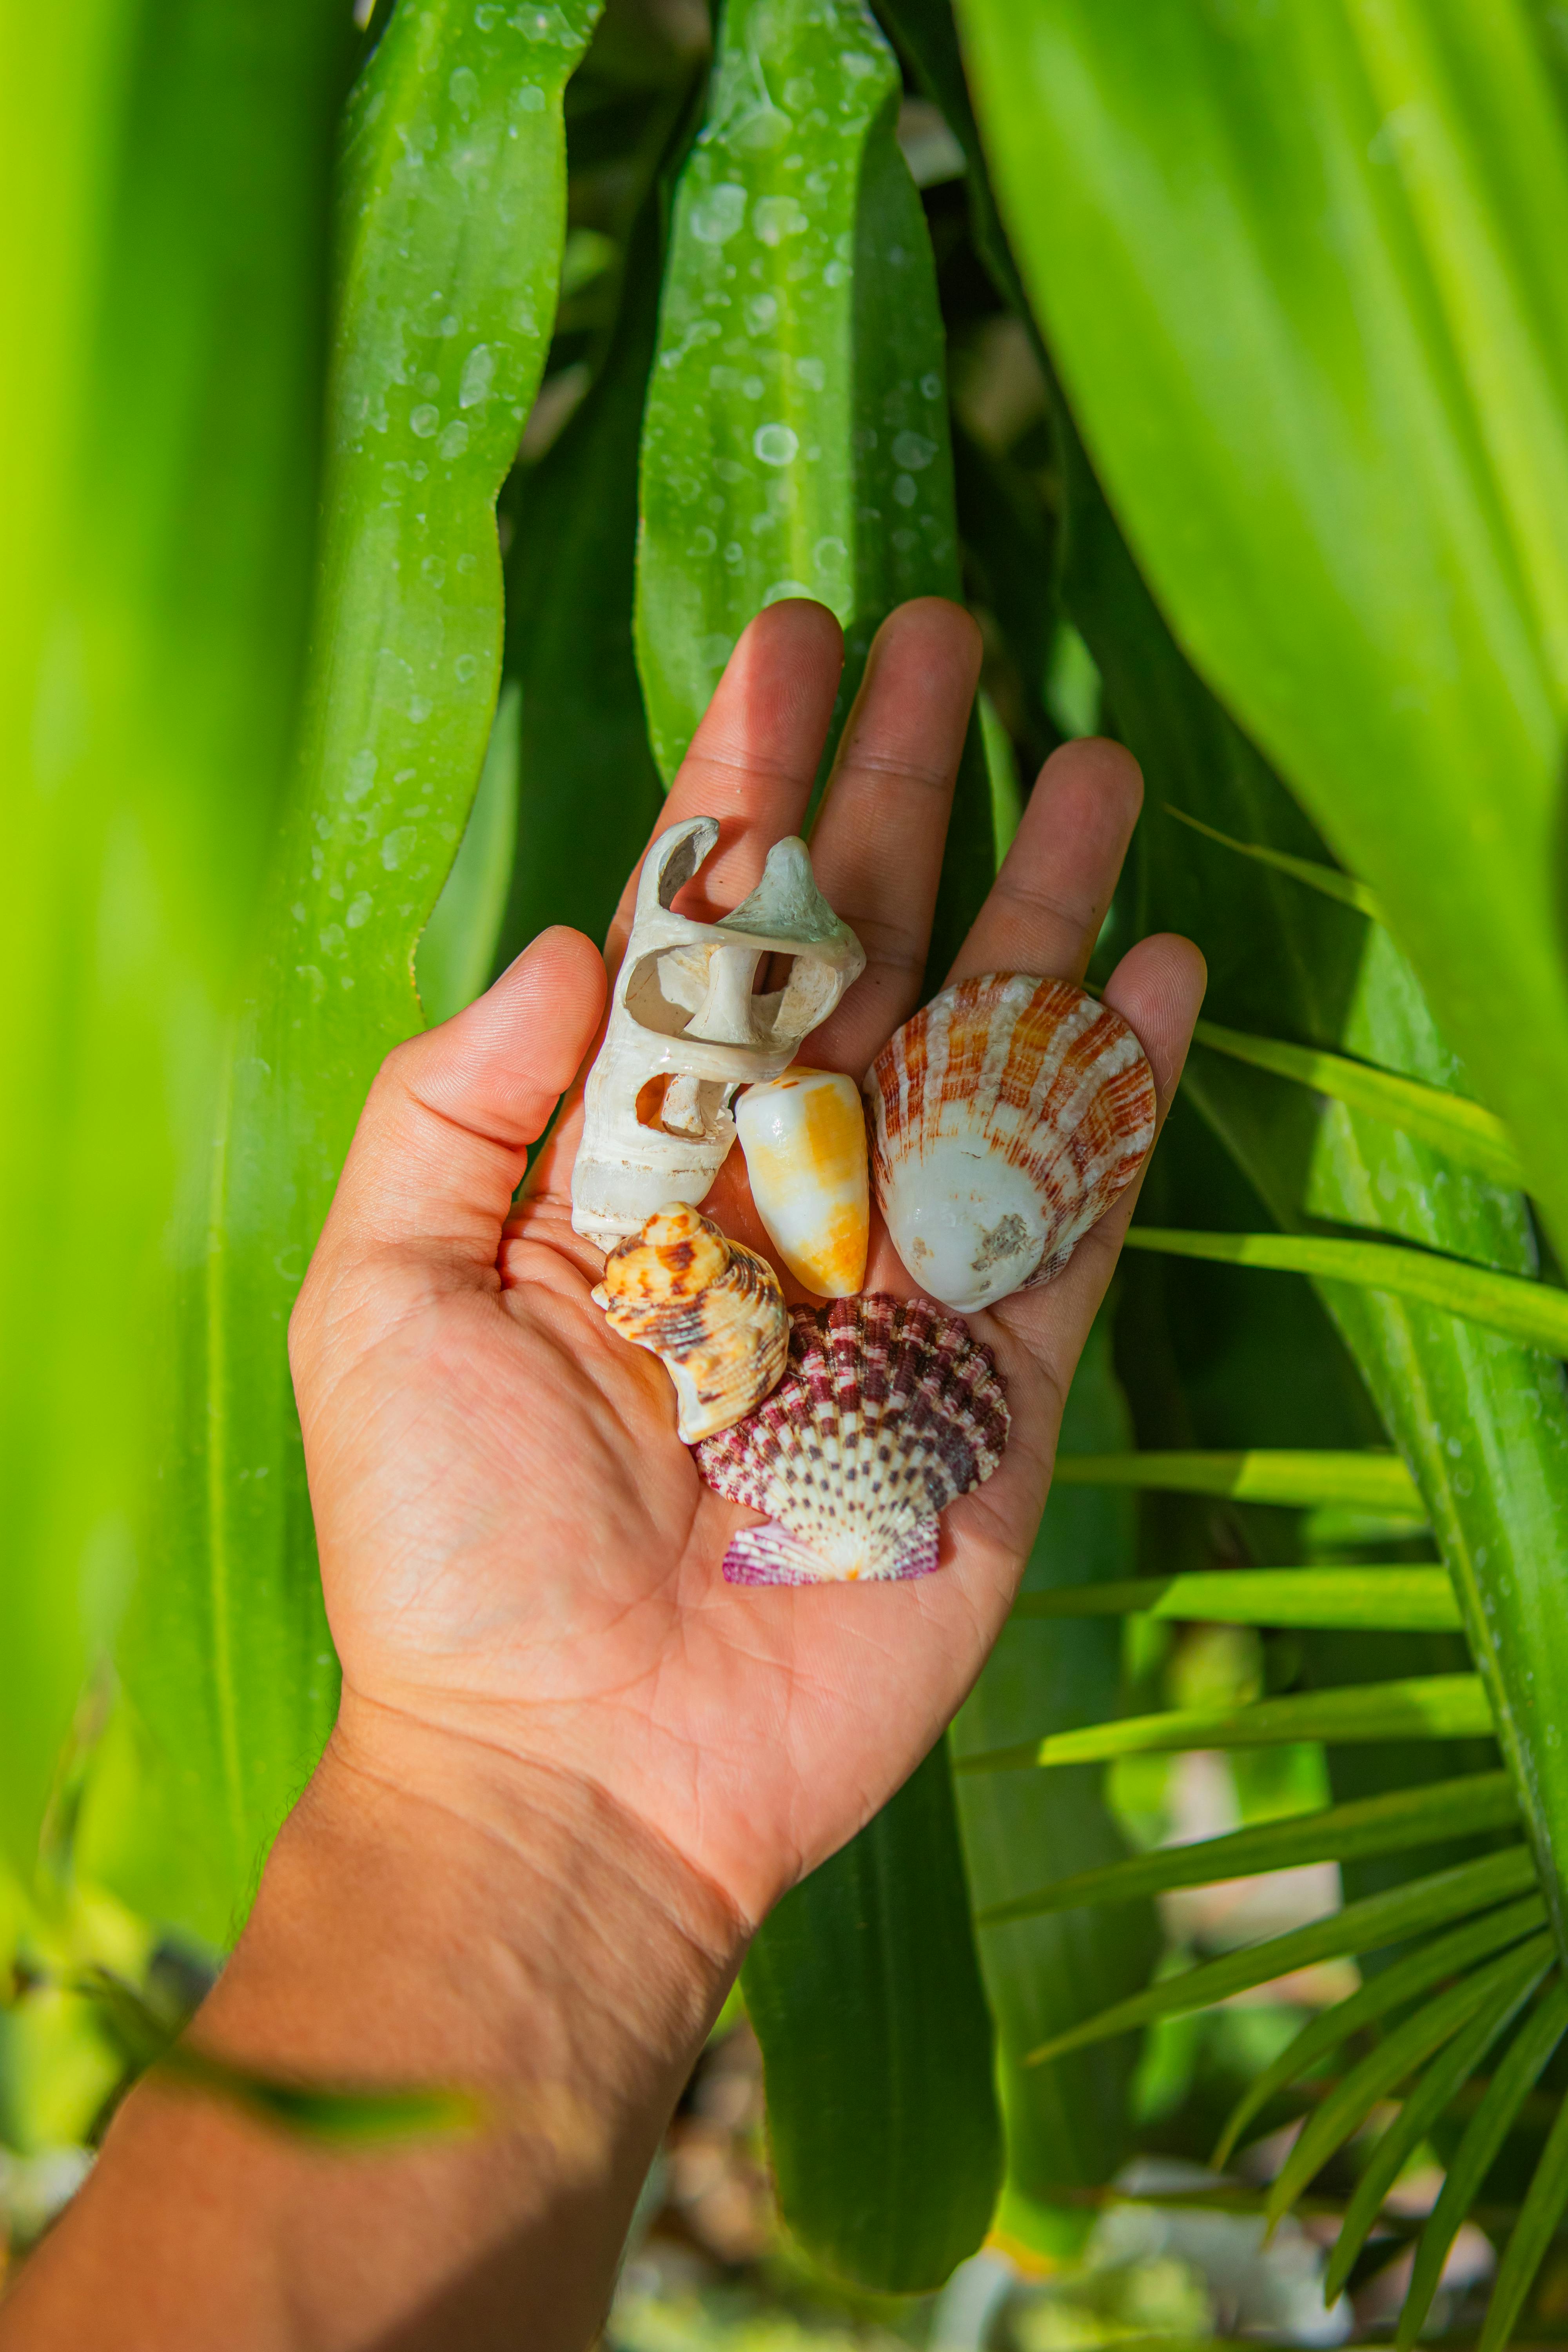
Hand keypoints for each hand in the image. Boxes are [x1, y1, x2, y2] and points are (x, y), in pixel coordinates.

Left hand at [290, 596, 1205, 1928]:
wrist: (576, 1764)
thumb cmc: (450, 1549)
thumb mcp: (377, 1300)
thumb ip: (452, 1106)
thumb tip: (563, 944)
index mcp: (627, 1159)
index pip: (700, 929)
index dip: (745, 783)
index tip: (789, 644)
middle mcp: (767, 1188)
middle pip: (858, 952)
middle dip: (903, 792)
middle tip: (950, 634)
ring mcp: (891, 1273)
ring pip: (982, 1045)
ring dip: (1042, 903)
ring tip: (1094, 762)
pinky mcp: (990, 1377)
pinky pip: (1074, 1208)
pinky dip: (1121, 1094)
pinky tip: (1160, 970)